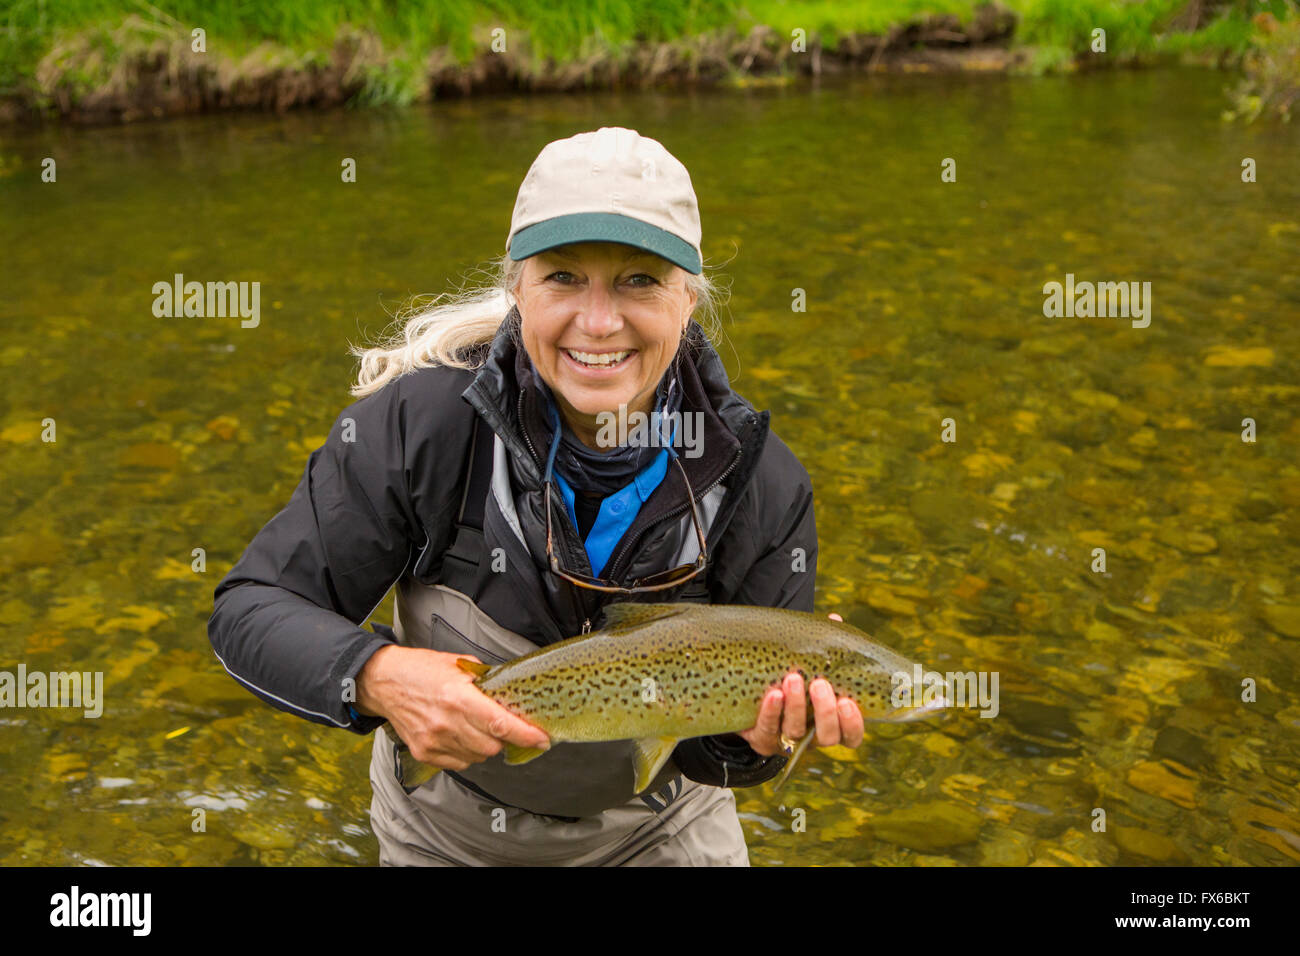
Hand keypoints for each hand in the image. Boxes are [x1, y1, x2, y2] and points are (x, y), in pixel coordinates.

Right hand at [355, 645, 549, 770]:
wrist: (383, 682)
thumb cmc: (421, 669)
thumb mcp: (459, 665)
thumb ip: (486, 682)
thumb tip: (512, 696)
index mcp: (458, 697)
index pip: (500, 724)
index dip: (525, 735)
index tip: (542, 739)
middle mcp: (447, 723)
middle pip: (493, 746)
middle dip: (503, 738)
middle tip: (500, 724)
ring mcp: (434, 741)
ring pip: (478, 757)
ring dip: (484, 745)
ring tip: (473, 725)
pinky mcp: (425, 753)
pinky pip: (460, 763)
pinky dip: (466, 752)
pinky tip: (458, 734)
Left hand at [738, 613, 864, 756]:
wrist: (751, 697)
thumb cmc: (793, 679)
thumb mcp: (810, 665)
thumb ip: (824, 648)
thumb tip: (835, 619)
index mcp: (831, 723)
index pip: (851, 736)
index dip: (852, 724)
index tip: (847, 701)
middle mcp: (812, 737)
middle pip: (827, 737)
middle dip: (824, 712)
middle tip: (820, 684)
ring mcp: (786, 739)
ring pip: (796, 731)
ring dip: (796, 706)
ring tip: (793, 678)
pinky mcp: (761, 738)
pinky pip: (766, 729)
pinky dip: (770, 712)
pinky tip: (773, 694)